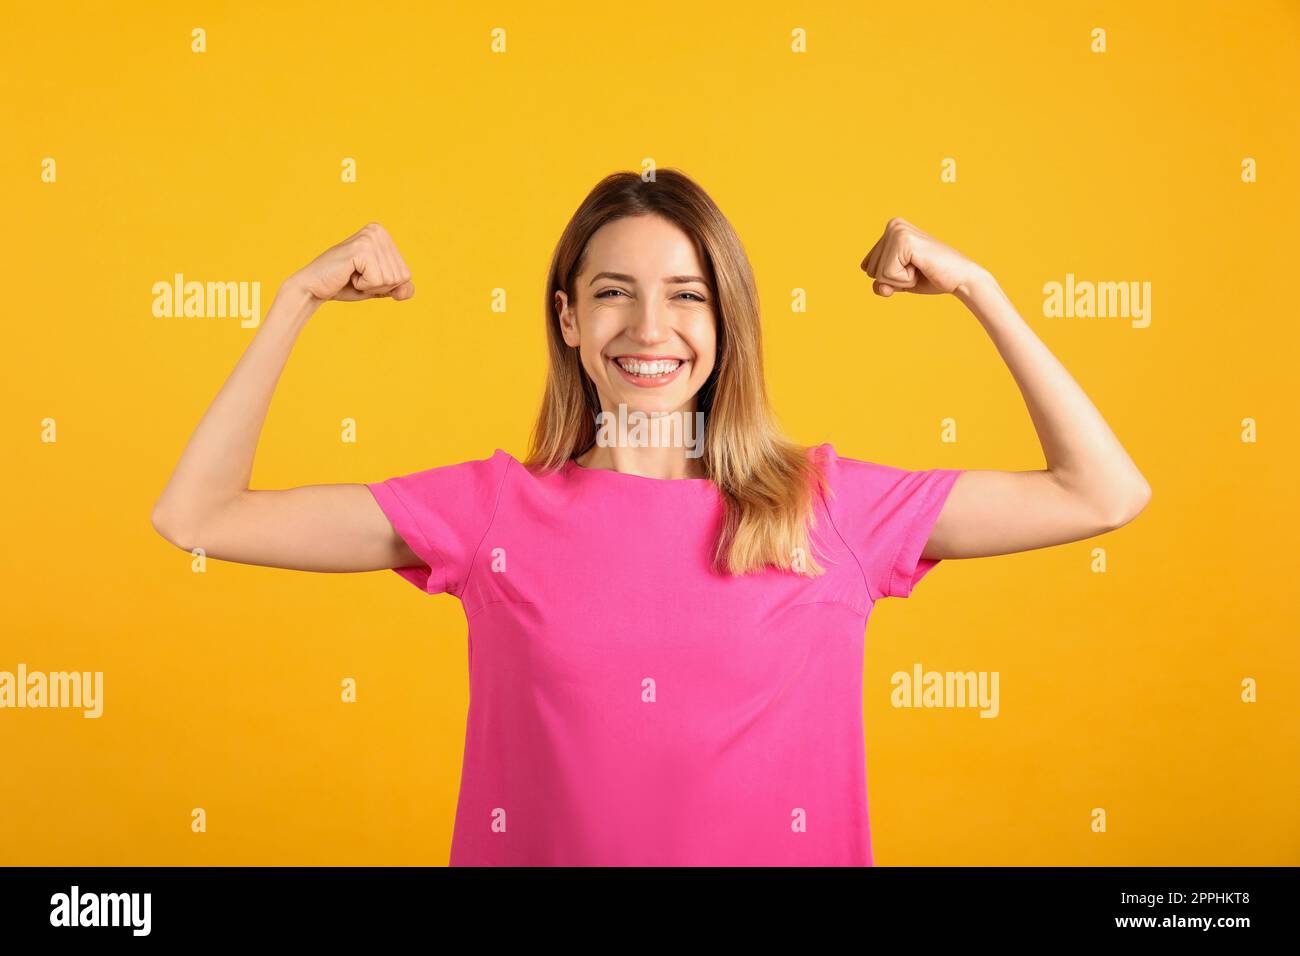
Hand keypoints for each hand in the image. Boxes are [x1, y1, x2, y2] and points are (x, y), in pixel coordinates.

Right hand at [289, 223, 415, 302]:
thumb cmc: (345, 285)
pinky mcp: (361, 249)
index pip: (405, 274)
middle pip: (401, 276)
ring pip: (390, 279)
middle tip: (356, 276)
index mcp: (384, 235)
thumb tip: (407, 291)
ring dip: (370, 285)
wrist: (314, 288)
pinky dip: (363, 285)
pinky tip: (348, 274)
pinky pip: (377, 280)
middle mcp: (378, 231)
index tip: (364, 275)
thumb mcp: (379, 287)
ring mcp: (370, 238)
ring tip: (352, 274)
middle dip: (379, 285)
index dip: (385, 285)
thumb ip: (399, 288)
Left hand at [861, 218, 985, 297]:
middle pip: (870, 270)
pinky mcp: (903, 241)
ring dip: (900, 280)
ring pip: (877, 273)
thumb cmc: (931, 277)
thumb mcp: (898, 282)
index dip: (889, 278)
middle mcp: (892, 225)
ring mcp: (897, 231)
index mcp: (890, 230)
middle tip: (918, 269)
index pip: (867, 267)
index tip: (912, 269)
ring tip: (920, 267)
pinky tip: (921, 267)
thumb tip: (880, 287)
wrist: (960, 278)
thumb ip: (881, 284)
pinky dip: (904, 280)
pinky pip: (887, 274)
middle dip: (894, 279)